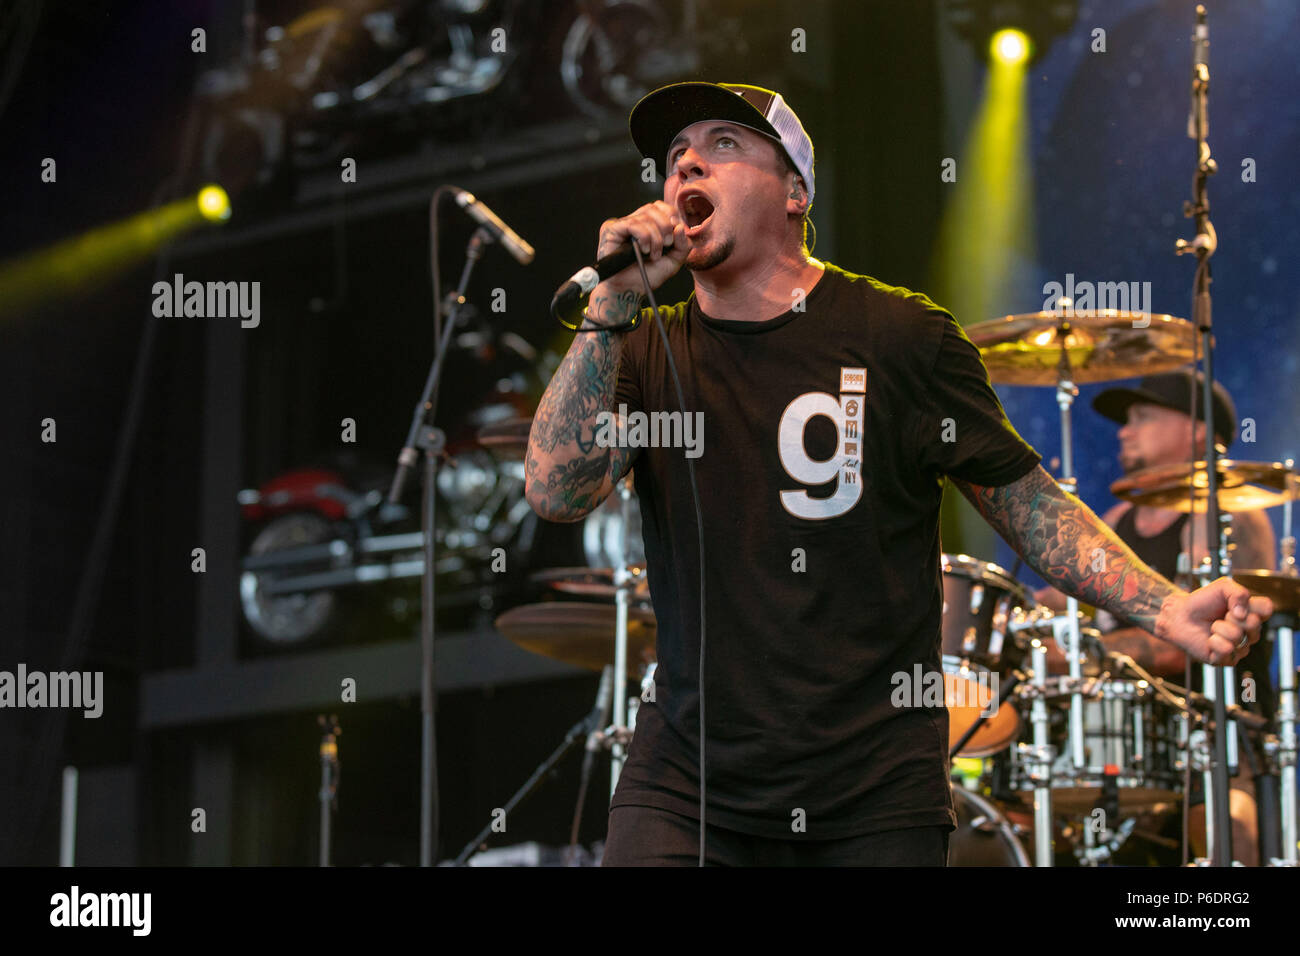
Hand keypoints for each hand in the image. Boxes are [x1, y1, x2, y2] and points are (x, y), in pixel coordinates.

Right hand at [594, 200, 688, 295]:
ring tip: (654, 254)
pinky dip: (643, 236)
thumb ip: (683, 245)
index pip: (660, 207)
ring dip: (655, 237)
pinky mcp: (611, 229)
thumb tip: (680, 227)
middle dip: (665, 226)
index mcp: (647, 224)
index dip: (671, 216)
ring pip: (644, 216)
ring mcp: (622, 224)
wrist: (630, 290)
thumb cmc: (647, 275)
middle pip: (653, 208)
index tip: (675, 235)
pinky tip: (644, 250)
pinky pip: (632, 224)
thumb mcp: (673, 261)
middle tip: (667, 244)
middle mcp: (634, 221)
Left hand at [1155, 577, 1272, 666]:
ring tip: (1213, 627)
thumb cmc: (1202, 602)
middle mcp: (1250, 633)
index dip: (1250, 604)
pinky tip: (1209, 639)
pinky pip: (1227, 650)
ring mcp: (1240, 647)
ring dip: (1219, 628)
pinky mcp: (1227, 660)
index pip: (1267, 609)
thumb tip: (1243, 614)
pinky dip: (1213, 641)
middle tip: (1221, 616)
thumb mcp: (1222, 587)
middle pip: (1253, 624)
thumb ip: (1239, 593)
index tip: (1233, 603)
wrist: (1179, 615)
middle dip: (1231, 616)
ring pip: (1237, 637)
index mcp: (1253, 614)